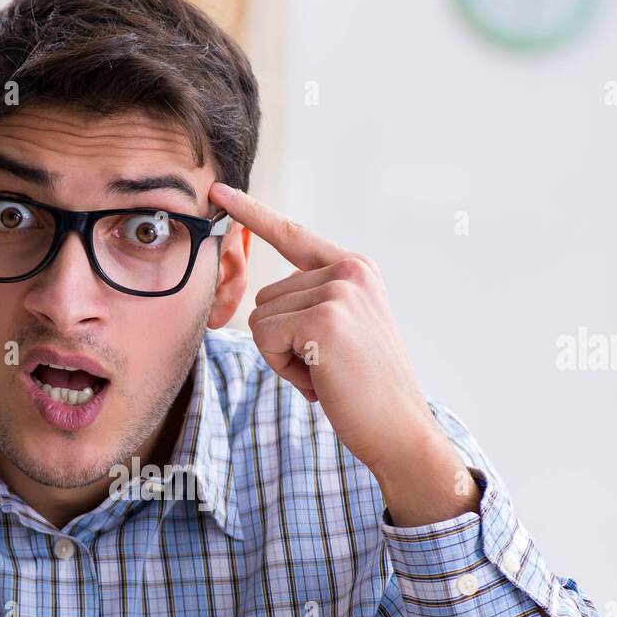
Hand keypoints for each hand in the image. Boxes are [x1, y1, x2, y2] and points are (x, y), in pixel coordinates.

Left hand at [208, 181, 442, 478]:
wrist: (399, 427)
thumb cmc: (365, 389)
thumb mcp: (344, 330)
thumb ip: (313, 303)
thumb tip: (264, 301)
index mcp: (355, 269)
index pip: (292, 236)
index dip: (251, 213)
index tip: (217, 189)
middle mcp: (349, 270)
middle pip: (265, 298)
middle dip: (283, 341)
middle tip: (325, 365)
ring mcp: (338, 291)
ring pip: (261, 320)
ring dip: (282, 356)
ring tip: (326, 372)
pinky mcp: (324, 318)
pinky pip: (265, 339)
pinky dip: (283, 367)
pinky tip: (320, 379)